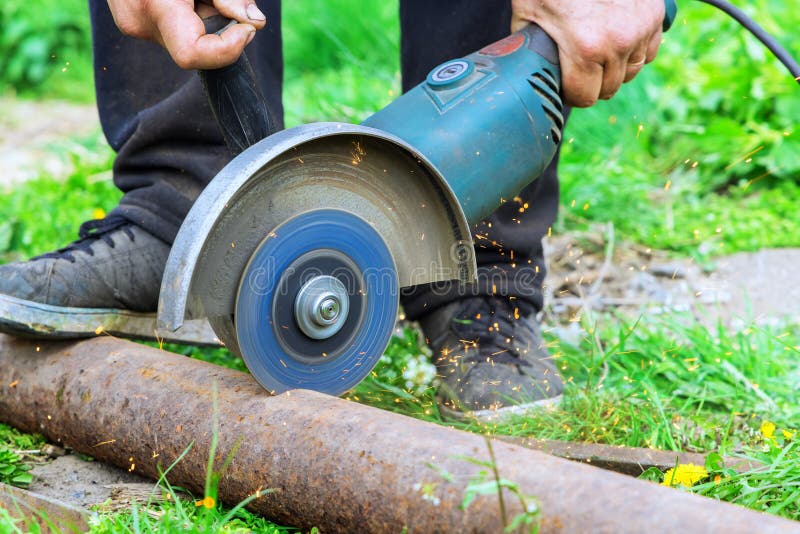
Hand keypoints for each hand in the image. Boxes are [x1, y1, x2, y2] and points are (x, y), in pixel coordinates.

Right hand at [107, 0, 266, 68]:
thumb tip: (256, 23)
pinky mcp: (136, 24)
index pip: (193, 55)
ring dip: (205, 18)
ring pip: (189, 39)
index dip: (227, 49)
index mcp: (155, 6)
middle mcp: (139, 23)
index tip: (246, 29)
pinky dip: (191, 15)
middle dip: (220, 25)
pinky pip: (175, 30)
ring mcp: (135, 26)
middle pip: (198, 46)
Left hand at [511, 0, 663, 106]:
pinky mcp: (654, 15)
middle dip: (591, 82)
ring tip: (596, 53)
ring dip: (614, 68)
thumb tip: (524, 70)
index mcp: (585, 48)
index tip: (565, 85)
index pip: (585, 97)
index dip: (571, 93)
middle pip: (608, 88)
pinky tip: (616, 41)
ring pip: (630, 72)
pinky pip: (648, 51)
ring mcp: (639, 28)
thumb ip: (529, 47)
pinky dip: (634, 50)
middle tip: (578, 68)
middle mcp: (617, 42)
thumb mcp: (527, 14)